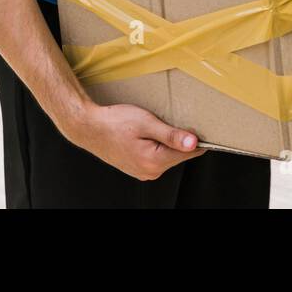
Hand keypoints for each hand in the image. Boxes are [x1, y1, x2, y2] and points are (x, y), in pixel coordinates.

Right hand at [63, 101, 206, 180]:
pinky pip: (157, 157)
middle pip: (179, 155)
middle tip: (173, 120)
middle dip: (181, 139)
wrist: (90, 127)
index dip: (198, 138)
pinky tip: (149, 134)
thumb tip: (193, 143)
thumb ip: (171, 135)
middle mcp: (150, 171)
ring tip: (156, 126)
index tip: (202, 126)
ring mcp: (143, 171)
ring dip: (169, 142)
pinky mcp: (138, 168)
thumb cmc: (115, 122)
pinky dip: (159, 146)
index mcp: (154, 161)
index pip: (189, 153)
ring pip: (168, 156)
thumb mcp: (147, 123)